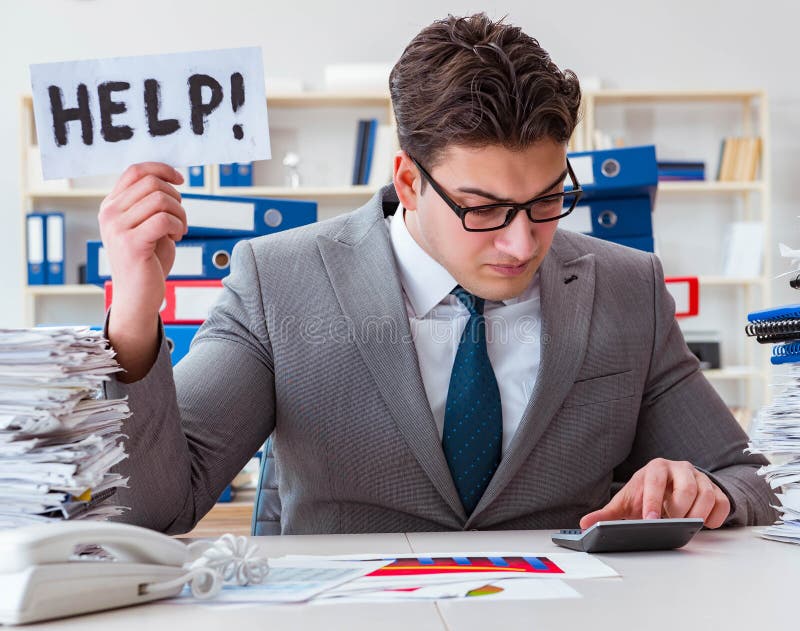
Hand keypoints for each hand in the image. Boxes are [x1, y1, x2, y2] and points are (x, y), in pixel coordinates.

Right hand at [98, 162, 186, 318]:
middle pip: (152, 183)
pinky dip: (178, 226)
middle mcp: (110, 213)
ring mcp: (117, 228)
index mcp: (111, 205)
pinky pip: (164, 219)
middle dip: (176, 198)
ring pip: (161, 200)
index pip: (135, 171)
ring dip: (180, 214)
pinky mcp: (131, 243)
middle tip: (179, 218)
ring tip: (178, 230)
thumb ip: (150, 202)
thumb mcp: (146, 224)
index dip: (161, 169)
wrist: (138, 295)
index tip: (179, 179)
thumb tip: (169, 178)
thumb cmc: (146, 261)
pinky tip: (176, 238)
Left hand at [579, 458, 730, 529]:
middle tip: (671, 523)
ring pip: (707, 494)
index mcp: (656, 468)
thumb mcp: (627, 502)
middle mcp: (679, 469)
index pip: (655, 480)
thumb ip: (606, 515)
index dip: (653, 500)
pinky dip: (716, 517)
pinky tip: (704, 524)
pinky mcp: (716, 490)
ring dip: (698, 513)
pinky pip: (722, 502)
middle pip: (686, 486)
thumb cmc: (647, 495)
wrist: (670, 488)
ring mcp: (700, 478)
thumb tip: (584, 524)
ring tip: (687, 525)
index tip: (650, 520)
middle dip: (679, 509)